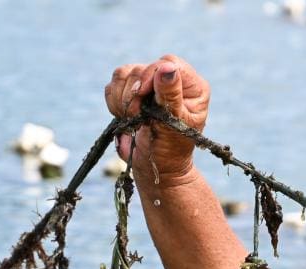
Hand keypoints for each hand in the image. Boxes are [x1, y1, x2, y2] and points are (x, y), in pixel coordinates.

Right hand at [103, 54, 210, 183]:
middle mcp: (171, 82)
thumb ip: (171, 95)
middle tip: (136, 115)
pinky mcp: (130, 93)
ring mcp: (149, 86)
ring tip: (130, 118)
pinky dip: (113, 101)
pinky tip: (123, 117)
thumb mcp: (175, 124)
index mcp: (191, 87)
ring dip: (122, 98)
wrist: (157, 169)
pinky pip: (114, 84)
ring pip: (125, 73)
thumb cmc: (172, 150)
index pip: (169, 63)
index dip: (152, 74)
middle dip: (134, 92)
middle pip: (144, 67)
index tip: (141, 95)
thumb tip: (167, 67)